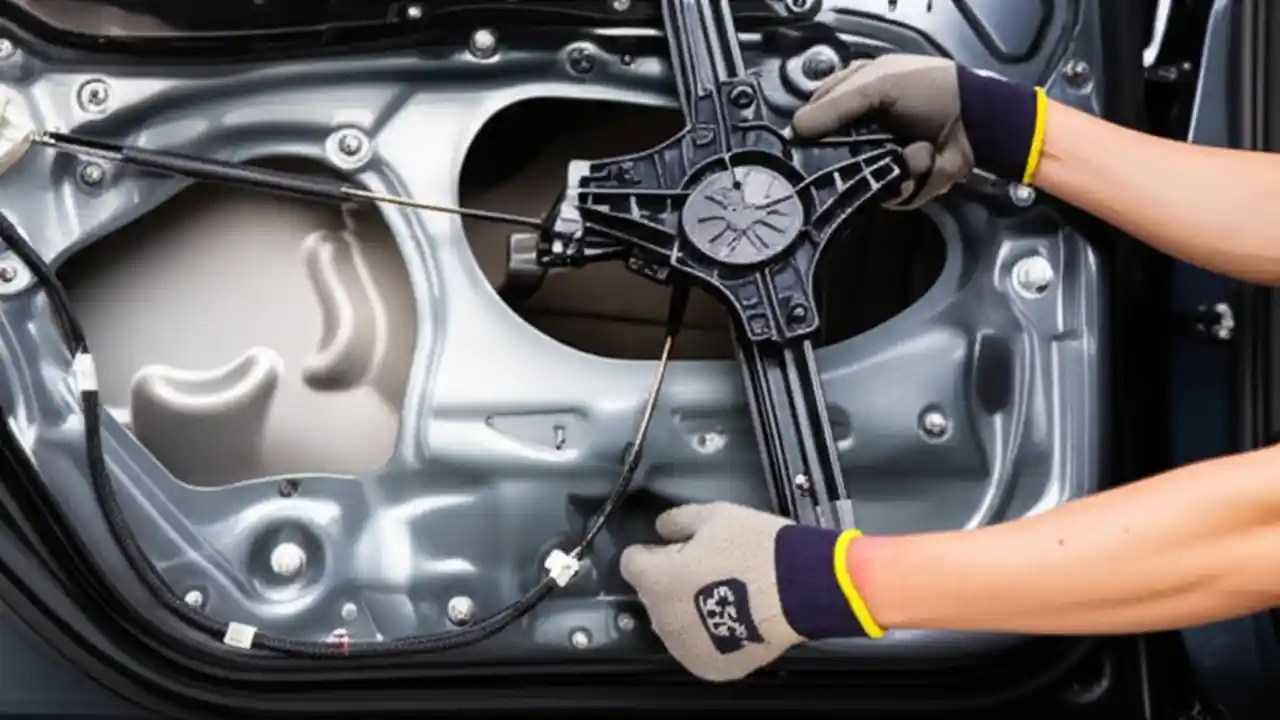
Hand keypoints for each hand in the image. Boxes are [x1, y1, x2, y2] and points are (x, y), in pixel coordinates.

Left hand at [620, 501, 882, 681]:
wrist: (801, 588)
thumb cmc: (755, 548)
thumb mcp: (715, 516)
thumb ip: (678, 521)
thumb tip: (662, 528)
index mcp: (656, 580)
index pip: (631, 563)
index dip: (653, 552)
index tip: (675, 549)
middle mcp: (662, 619)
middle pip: (653, 595)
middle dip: (671, 582)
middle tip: (707, 569)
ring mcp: (685, 648)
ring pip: (673, 624)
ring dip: (687, 610)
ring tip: (723, 595)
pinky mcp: (709, 667)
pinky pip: (697, 647)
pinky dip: (708, 636)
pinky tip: (732, 619)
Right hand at [791, 53, 1045, 208]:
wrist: (976, 121)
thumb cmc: (929, 91)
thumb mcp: (878, 83)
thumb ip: (837, 106)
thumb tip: (795, 129)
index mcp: (858, 99)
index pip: (819, 116)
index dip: (809, 127)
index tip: (802, 139)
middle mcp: (866, 132)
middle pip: (831, 156)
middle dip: (841, 158)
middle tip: (855, 150)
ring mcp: (883, 160)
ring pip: (858, 178)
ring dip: (885, 162)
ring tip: (912, 146)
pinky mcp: (902, 184)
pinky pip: (889, 192)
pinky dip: (909, 176)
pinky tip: (925, 158)